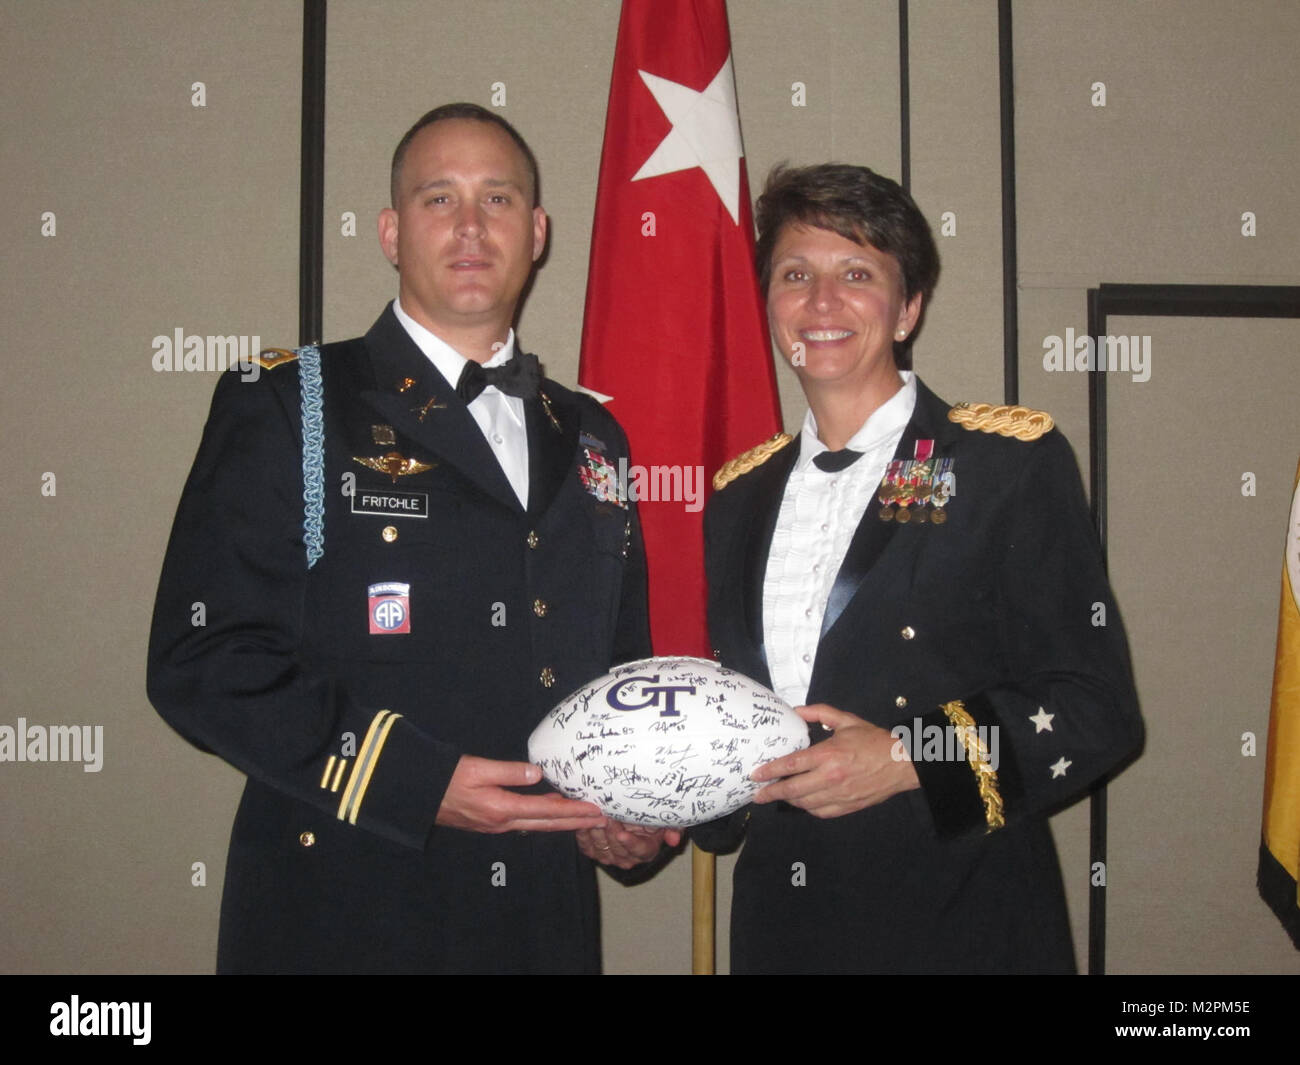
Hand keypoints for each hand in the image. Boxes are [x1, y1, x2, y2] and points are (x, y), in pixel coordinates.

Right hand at [435, 755, 607, 833]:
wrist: (418, 795)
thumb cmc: (446, 778)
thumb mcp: (477, 769)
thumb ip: (508, 772)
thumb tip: (537, 774)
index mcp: (502, 809)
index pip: (546, 811)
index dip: (573, 811)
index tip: (595, 810)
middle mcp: (503, 823)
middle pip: (547, 824)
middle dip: (575, 822)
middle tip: (601, 820)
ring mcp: (496, 826)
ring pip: (537, 826)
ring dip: (561, 822)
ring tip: (583, 819)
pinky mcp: (490, 823)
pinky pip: (525, 823)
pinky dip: (543, 820)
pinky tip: (550, 815)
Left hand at [576, 821, 682, 869]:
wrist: (630, 812)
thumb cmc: (650, 815)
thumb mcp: (666, 819)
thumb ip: (672, 828)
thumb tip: (674, 840)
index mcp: (646, 850)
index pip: (639, 851)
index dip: (630, 843)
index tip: (623, 834)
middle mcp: (628, 858)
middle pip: (618, 850)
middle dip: (611, 833)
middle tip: (607, 816)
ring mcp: (610, 857)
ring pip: (601, 849)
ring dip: (597, 833)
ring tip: (596, 817)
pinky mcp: (594, 851)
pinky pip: (587, 847)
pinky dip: (584, 835)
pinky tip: (584, 822)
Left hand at [751, 704, 918, 817]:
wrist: (902, 763)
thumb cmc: (873, 740)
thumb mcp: (846, 720)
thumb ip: (819, 713)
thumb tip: (795, 711)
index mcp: (828, 755)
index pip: (791, 765)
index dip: (770, 771)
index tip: (756, 775)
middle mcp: (830, 778)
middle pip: (792, 790)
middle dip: (771, 793)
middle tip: (757, 794)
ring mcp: (839, 795)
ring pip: (804, 804)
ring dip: (788, 801)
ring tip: (779, 795)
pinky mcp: (847, 807)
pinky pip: (820, 812)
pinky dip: (808, 808)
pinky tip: (802, 802)